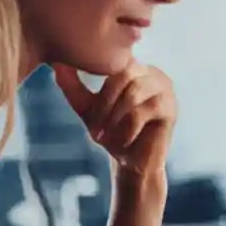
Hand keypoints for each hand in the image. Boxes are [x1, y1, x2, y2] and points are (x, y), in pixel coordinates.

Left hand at [53, 62, 176, 178]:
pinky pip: (142, 114)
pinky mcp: (171, 111)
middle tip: (92, 127)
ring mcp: (165, 91)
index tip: (83, 103)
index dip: (95, 80)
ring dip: (113, 117)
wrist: (133, 164)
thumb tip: (55, 63)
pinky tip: (120, 142)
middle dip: (104, 102)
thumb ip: (73, 85)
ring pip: (132, 94)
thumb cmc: (112, 133)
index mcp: (135, 67)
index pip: (112, 61)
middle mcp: (154, 74)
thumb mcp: (87, 107)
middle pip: (123, 75)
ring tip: (103, 136)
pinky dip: (126, 129)